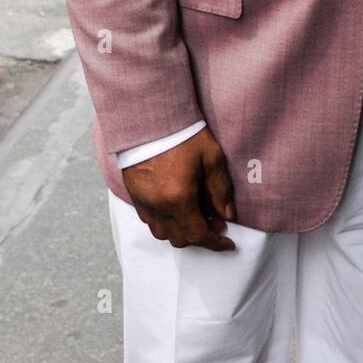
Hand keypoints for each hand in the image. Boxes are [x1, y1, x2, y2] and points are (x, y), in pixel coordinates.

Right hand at [122, 128, 237, 250]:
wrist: (149, 118)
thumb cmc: (183, 134)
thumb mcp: (211, 156)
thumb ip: (220, 188)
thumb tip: (227, 214)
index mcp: (178, 198)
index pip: (198, 235)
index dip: (215, 243)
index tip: (228, 244)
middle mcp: (158, 206)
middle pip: (179, 239)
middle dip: (200, 237)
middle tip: (216, 223)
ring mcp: (143, 202)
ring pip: (162, 233)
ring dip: (181, 232)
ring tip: (196, 215)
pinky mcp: (134, 195)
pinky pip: (149, 221)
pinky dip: (165, 222)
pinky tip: (177, 207)